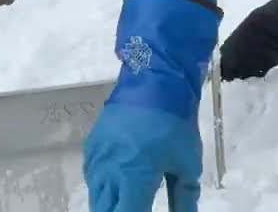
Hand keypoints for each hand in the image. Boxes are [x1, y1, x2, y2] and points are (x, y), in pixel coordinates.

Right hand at [84, 0, 220, 211]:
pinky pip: (92, 179)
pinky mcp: (91, 147)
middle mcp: (108, 173)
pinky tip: (116, 187)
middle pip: (104, 211)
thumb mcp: (187, 163)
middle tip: (136, 207)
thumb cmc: (175, 123)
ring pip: (95, 198)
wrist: (154, 79)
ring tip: (127, 202)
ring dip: (109, 205)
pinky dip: (103, 189)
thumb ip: (184, 197)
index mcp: (133, 179)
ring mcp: (96, 159)